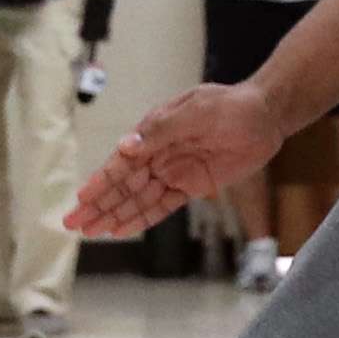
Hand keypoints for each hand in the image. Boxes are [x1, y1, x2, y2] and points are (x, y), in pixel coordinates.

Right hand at [65, 83, 280, 239]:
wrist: (265, 116)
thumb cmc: (230, 106)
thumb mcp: (195, 111)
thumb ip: (161, 130)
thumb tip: (126, 146)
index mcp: (153, 132)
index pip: (120, 162)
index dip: (100, 181)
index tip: (82, 198)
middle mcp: (158, 154)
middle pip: (122, 185)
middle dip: (97, 204)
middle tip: (73, 223)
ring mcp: (173, 172)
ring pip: (137, 199)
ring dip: (114, 215)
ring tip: (92, 231)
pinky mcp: (191, 186)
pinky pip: (162, 206)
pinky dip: (142, 218)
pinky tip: (122, 229)